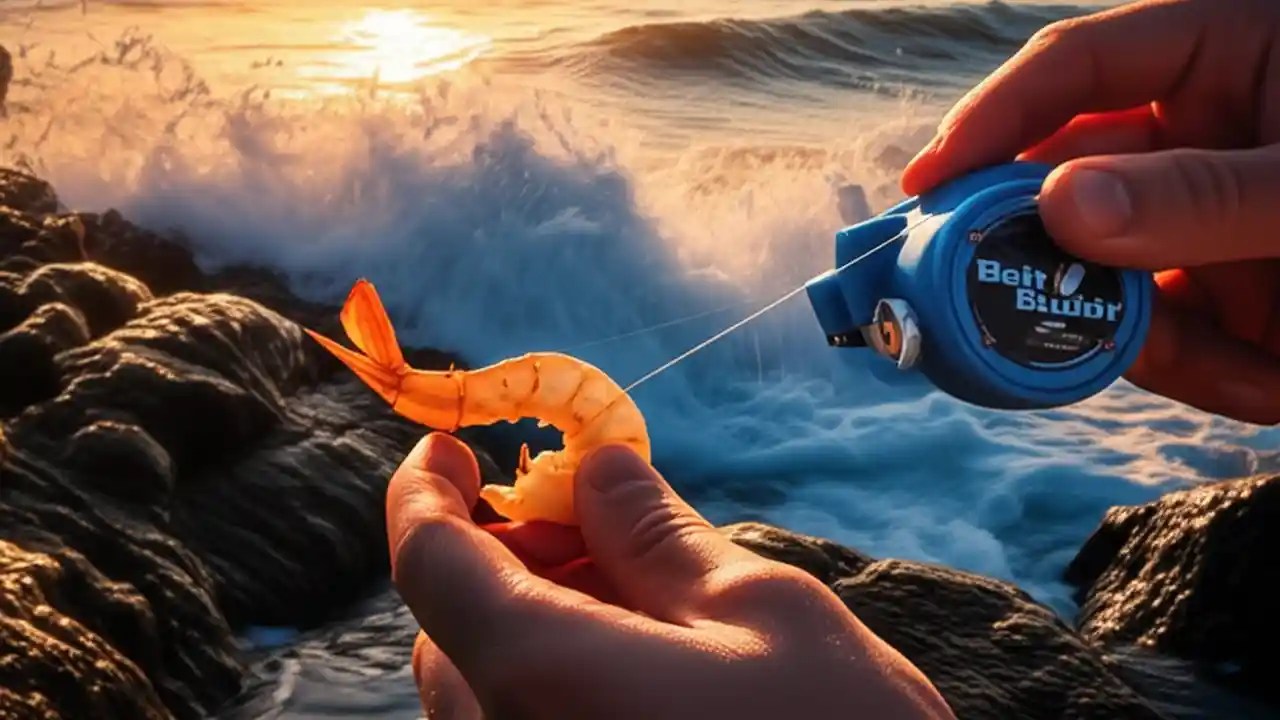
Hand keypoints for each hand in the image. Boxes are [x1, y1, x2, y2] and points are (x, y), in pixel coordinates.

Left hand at [386, 433, 955, 718]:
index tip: (451, 449)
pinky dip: (546, 688)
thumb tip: (598, 468)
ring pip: (476, 693)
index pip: (430, 561)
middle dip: (503, 561)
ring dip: (526, 628)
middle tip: (590, 529)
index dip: (426, 490)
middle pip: (448, 631)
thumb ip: (658, 535)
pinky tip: (637, 678)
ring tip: (634, 608)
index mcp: (543, 674)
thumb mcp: (766, 611)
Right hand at [903, 0, 1279, 423]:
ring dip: (1147, 335)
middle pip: (1067, 183)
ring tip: (1237, 365)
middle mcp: (1201, 141)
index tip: (930, 181)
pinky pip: (1167, 340)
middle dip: (1044, 253)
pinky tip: (1274, 381)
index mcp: (1229, 59)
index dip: (993, 120)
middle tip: (989, 301)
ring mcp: (1209, 227)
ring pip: (1111, 281)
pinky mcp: (1230, 300)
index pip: (1078, 70)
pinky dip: (1205, 373)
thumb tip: (1055, 205)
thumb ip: (1199, 194)